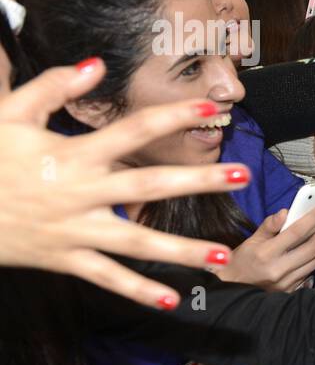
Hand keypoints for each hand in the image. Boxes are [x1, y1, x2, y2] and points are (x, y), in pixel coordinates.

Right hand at [0, 62, 247, 308]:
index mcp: (71, 154)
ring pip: (136, 244)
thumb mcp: (8, 114)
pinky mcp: (64, 259)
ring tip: (223, 255)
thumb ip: (52, 86)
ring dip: (182, 252)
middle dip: (197, 181)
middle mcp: (79, 193)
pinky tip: (172, 300)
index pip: (132, 130)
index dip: (172, 117)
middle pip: (148, 187)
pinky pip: (106, 278)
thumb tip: (96, 64)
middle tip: (241, 175)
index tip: (210, 107)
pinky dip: (138, 291)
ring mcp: (74, 230)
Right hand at [214, 203, 314, 291]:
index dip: (314, 218)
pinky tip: (314, 250)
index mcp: (266, 253)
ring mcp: (286, 282)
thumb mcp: (250, 241)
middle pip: (312, 248)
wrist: (231, 290)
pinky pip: (309, 273)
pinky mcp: (290, 291)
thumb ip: (269, 226)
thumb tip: (285, 212)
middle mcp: (278, 269)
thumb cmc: (239, 262)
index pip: (297, 232)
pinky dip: (314, 259)